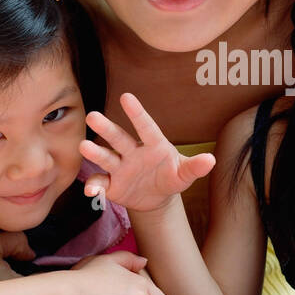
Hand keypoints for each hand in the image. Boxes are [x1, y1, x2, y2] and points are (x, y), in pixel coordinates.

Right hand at [78, 92, 215, 213]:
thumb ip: (195, 167)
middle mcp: (133, 151)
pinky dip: (94, 186)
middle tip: (92, 116)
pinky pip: (101, 182)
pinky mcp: (111, 184)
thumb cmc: (172, 177)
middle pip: (119, 137)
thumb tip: (211, 160)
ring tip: (84, 146)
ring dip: (95, 152)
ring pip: (106, 157)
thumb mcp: (184, 174)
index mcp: (153, 144)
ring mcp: (120, 167)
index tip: (126, 97)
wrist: (157, 197)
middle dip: (106, 127)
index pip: (146, 127)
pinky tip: (90, 191)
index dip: (136, 113)